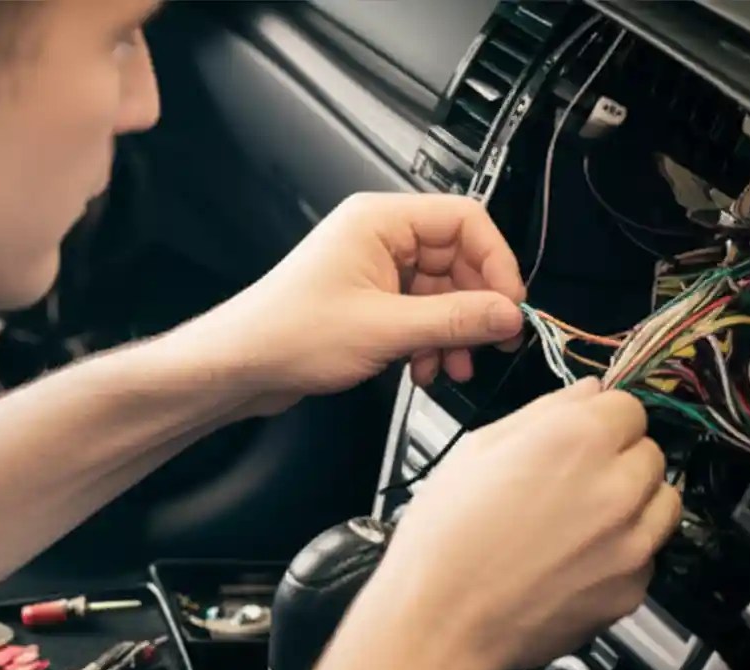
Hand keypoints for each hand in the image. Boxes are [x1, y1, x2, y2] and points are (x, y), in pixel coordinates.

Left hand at [188, 193, 525, 401]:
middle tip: (492, 342)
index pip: (464, 220)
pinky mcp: (370, 301)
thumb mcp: (385, 329)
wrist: (240, 366)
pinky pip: (420, 313)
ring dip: (454, 332)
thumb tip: (505, 313)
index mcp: (379, 221)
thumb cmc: (286, 333)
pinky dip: (431, 341)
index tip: (509, 302)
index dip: (495, 261)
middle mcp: (378, 238)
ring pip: (442, 293)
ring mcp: (374, 270)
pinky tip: (426, 369)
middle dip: (475, 306)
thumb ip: (454, 320)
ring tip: (453, 366)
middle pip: (458, 259)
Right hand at [375, 378, 680, 669]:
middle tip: (574, 479)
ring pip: (664, 501)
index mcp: (577, 439)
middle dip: (619, 458)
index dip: (601, 418)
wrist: (443, 620)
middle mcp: (616, 487)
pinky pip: (647, 555)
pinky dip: (623, 552)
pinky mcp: (632, 589)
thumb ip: (545, 412)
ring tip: (583, 517)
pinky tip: (577, 557)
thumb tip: (586, 393)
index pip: (629, 405)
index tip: (585, 433)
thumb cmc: (446, 537)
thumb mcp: (478, 449)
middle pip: (651, 452)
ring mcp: (631, 542)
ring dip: (634, 501)